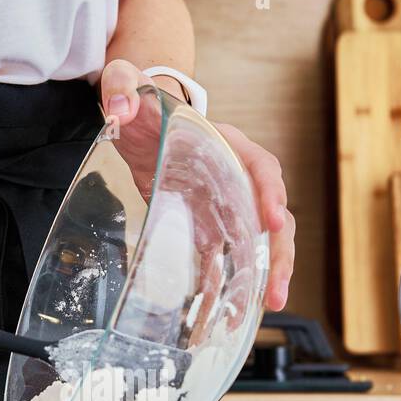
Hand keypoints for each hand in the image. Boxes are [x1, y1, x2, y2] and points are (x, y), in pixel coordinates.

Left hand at [99, 59, 294, 309]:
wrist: (142, 120)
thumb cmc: (144, 103)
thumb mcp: (129, 85)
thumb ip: (123, 88)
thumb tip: (121, 109)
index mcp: (228, 143)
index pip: (261, 168)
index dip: (272, 194)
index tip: (274, 221)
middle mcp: (237, 176)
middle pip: (272, 216)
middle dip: (279, 253)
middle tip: (277, 289)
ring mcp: (227, 204)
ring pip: (258, 243)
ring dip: (265, 276)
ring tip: (268, 307)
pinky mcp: (209, 225)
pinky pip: (225, 258)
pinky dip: (228, 285)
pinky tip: (227, 315)